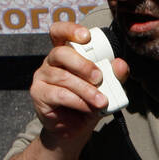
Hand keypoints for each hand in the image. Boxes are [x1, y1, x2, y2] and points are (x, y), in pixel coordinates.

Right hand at [28, 22, 128, 143]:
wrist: (75, 129)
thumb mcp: (106, 88)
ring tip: (101, 100)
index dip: (70, 30)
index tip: (86, 37)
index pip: (60, 32)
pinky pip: (58, 94)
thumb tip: (120, 64)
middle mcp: (51, 61)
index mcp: (66, 53)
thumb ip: (114, 75)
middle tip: (99, 77)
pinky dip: (77, 101)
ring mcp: (42, 76)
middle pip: (61, 53)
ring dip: (85, 89)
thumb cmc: (89, 102)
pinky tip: (88, 107)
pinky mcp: (39, 94)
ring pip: (63, 77)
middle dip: (83, 64)